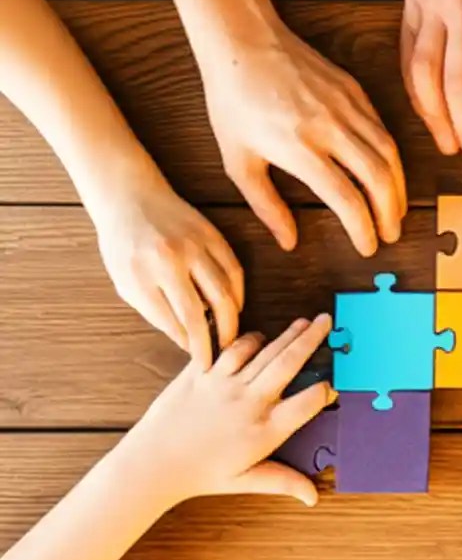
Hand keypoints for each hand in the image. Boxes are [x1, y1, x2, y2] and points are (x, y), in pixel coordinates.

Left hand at [93, 184, 243, 367]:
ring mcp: (194, 246)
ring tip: (232, 336)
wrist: (130, 197)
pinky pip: (234, 271)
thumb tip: (186, 339)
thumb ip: (154, 311)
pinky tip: (235, 306)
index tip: (201, 362)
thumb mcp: (126, 282)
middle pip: (202, 312)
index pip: (173, 323)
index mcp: (141, 276)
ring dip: (231, 320)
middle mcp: (169, 261)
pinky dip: (238, 293)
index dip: (191, 346)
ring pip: (224, 294)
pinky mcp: (212, 235)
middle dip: (215, 342)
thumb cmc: (124, 244)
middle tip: (222, 358)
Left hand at [114, 314, 333, 508]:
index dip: (324, 391)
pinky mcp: (201, 374)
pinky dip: (248, 340)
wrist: (153, 464)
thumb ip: (283, 482)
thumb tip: (313, 496)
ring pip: (263, 350)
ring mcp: (224, 385)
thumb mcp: (246, 480)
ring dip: (286, 334)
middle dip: (311, 339)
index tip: (331, 386)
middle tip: (326, 322)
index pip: (308, 403)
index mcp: (264, 431)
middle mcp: (248, 403)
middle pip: (288, 363)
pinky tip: (259, 338)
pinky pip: (230, 349)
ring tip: (303, 322)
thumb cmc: (200, 475)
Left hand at [201, 25, 406, 256]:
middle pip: (379, 177)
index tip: (367, 247)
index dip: (363, 228)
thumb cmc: (233, 102)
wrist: (242, 41)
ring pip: (389, 152)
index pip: (346, 198)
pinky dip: (391, 156)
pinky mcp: (354, 89)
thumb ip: (266, 205)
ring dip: (397, 186)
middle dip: (390, 212)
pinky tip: (386, 172)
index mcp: (299, 148)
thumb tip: (289, 241)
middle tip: (390, 234)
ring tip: (394, 208)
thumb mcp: (238, 161)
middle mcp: (330, 127)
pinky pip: (382, 128)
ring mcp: (346, 105)